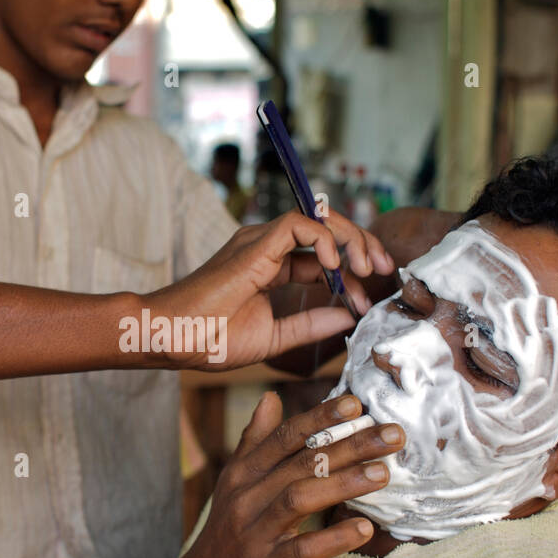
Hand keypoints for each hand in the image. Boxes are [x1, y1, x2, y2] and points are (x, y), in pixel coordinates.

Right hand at [142, 209, 393, 369]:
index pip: (320, 255)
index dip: (350, 272)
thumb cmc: (209, 338)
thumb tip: (349, 316)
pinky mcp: (256, 244)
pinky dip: (325, 240)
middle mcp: (266, 247)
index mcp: (268, 266)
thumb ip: (311, 323)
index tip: (367, 299)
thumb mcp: (275, 335)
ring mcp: (260, 242)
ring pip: (317, 218)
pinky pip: (301, 225)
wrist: (173, 337)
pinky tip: (336, 266)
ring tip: (367, 267)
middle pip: (325, 229)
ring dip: (350, 239)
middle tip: (384, 268)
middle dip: (361, 244)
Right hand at [168, 392, 405, 557]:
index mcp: (245, 472)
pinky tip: (363, 528)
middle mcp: (248, 496)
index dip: (320, 418)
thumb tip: (271, 398)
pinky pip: (301, 550)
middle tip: (392, 434)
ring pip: (300, 498)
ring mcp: (255, 532)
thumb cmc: (228, 529)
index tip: (355, 404)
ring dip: (344, 483)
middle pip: (303, 462)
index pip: (285, 437)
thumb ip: (255, 441)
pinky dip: (333, 539)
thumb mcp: (234, 482)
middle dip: (350, 445)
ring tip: (383, 473)